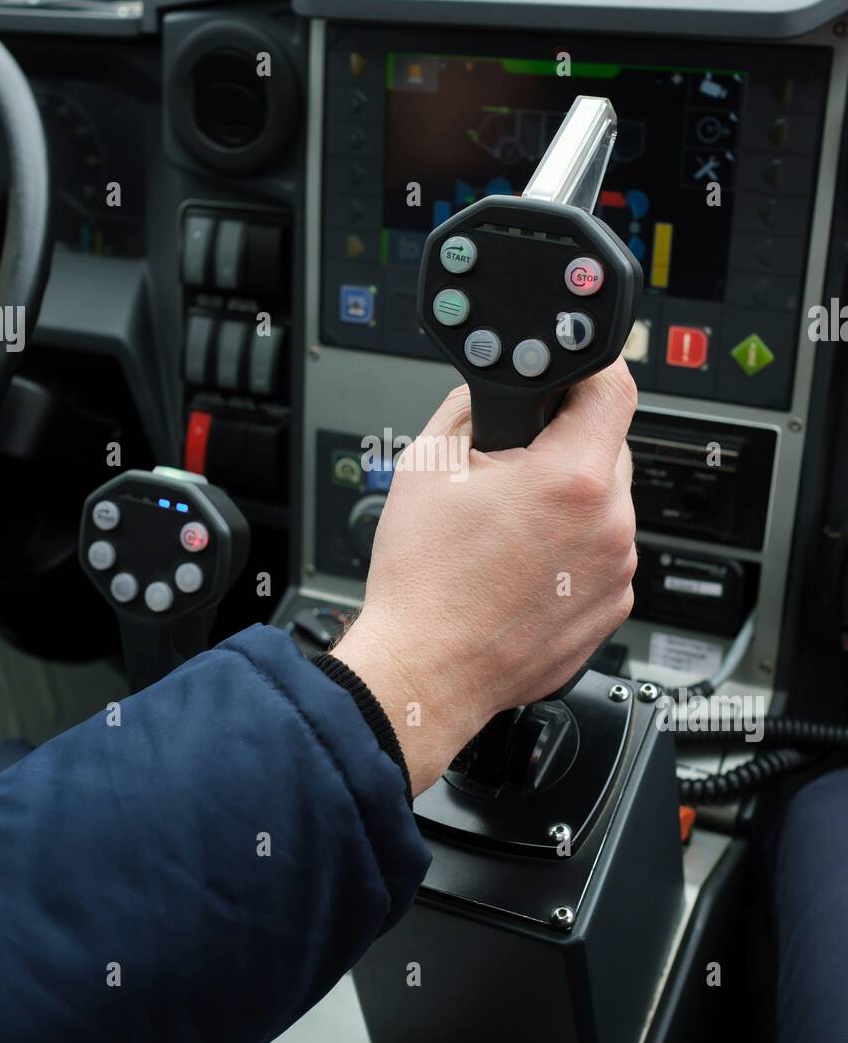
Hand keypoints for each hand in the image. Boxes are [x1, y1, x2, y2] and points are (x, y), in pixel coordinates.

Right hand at [332, 359, 637, 796]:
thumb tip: (496, 389)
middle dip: (564, 447)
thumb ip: (472, 405)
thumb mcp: (428, 462)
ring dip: (569, 502)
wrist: (427, 669)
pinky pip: (602, 553)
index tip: (567, 380)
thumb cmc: (426, 581)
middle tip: (511, 472)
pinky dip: (572, 550)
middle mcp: (611, 524)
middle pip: (608, 448)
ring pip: (606, 504)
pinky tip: (523, 565)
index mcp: (573, 478)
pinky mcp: (613, 606)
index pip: (614, 388)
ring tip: (510, 530)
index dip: (586, 373)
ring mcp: (617, 570)